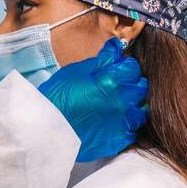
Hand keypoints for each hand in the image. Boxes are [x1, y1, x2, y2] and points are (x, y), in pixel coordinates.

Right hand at [40, 36, 148, 161]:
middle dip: (131, 84)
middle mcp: (122, 102)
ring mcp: (122, 123)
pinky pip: (133, 131)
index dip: (123, 67)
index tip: (115, 70)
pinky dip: (126, 126)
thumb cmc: (57, 98)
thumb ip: (102, 60)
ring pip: (142, 110)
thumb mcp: (76, 72)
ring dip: (133, 106)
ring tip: (116, 106)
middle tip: (115, 87)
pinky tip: (113, 123)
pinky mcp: (118, 141)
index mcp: (112, 81)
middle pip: (141, 88)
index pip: (133, 67)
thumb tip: (117, 46)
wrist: (45, 130)